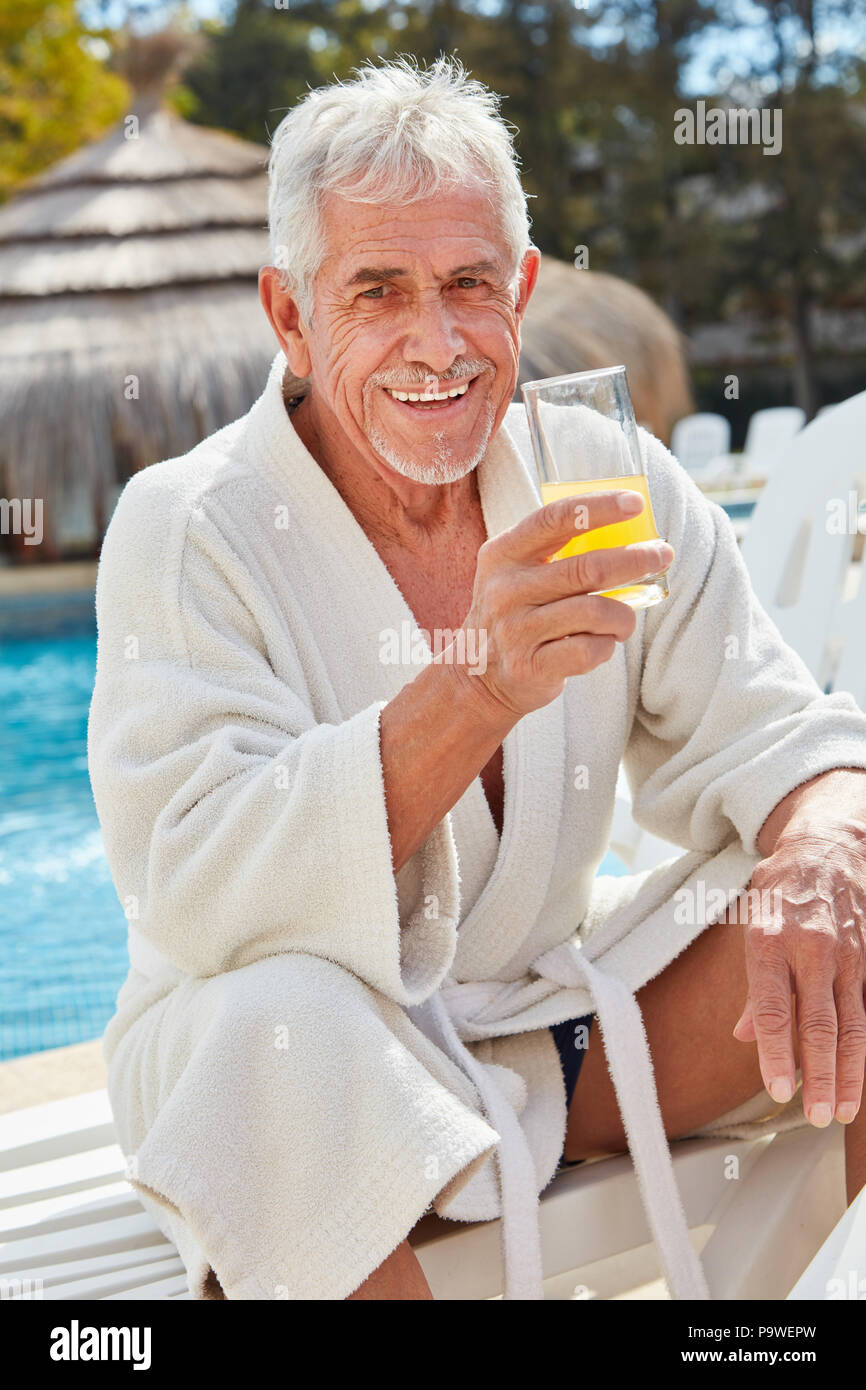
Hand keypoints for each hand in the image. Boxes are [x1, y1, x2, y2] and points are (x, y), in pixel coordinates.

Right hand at [453, 490, 673, 719]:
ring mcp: (516, 629)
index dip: (599, 508)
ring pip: (595, 611)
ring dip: (624, 615)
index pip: (554, 519)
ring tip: (625, 620)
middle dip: (635, 559)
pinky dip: (606, 646)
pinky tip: (601, 644)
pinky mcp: (530, 665)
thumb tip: (628, 534)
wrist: (477, 676)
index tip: (636, 503)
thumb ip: (556, 552)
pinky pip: (588, 650)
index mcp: (504, 554)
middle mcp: (507, 589)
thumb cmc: (516, 614)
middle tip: (661, 555)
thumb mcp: (516, 573)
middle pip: (587, 567)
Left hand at [733, 822, 865, 1125]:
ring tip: (839, 1110)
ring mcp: (844, 956)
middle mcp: (809, 951)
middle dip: (816, 1075)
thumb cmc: (782, 887)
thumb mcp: (750, 921)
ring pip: (849, 1025)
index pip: (771, 1008)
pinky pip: (864, 1011)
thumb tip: (745, 1034)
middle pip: (816, 1024)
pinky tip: (856, 1078)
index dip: (775, 1052)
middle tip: (813, 1115)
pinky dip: (860, 1050)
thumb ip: (752, 985)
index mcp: (769, 941)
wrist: (828, 847)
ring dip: (845, 1073)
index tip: (778, 1089)